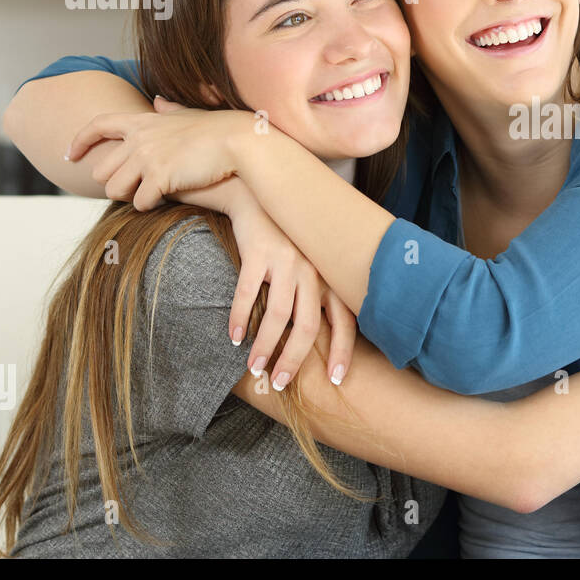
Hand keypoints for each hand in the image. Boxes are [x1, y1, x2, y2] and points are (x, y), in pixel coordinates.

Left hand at [67, 97, 250, 209]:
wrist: (239, 142)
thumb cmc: (219, 129)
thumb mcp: (188, 114)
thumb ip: (168, 110)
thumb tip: (158, 100)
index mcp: (142, 121)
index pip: (97, 125)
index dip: (79, 141)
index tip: (70, 155)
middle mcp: (139, 139)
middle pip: (103, 170)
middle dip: (116, 183)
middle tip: (135, 188)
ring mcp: (147, 158)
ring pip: (115, 190)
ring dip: (130, 197)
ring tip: (149, 196)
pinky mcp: (159, 178)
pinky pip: (140, 202)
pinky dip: (149, 205)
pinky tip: (163, 201)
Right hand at [227, 194, 356, 388]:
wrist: (261, 197)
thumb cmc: (287, 240)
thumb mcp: (311, 266)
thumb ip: (317, 297)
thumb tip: (320, 341)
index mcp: (330, 277)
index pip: (346, 320)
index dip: (342, 351)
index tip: (335, 379)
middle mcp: (313, 270)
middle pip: (309, 326)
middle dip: (295, 360)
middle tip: (280, 382)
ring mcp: (287, 261)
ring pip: (279, 315)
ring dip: (265, 346)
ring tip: (254, 368)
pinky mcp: (259, 252)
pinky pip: (249, 293)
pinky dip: (240, 318)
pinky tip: (233, 337)